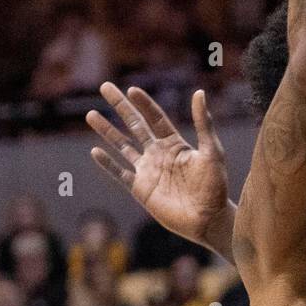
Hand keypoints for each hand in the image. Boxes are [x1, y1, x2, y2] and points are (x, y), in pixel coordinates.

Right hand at [87, 84, 231, 251]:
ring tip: (91, 114)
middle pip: (135, 125)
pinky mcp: (140, 189)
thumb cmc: (215, 186)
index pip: (155, 118)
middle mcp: (158, 154)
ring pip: (122, 146)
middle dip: (120, 107)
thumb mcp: (212, 151)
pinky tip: (95, 150)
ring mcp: (147, 171)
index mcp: (175, 144)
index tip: (131, 89)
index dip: (144, 103)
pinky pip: (119, 173)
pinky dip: (107, 163)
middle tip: (105, 87)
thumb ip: (203, 123)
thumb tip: (199, 92)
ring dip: (107, 130)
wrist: (208, 219)